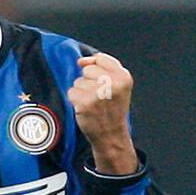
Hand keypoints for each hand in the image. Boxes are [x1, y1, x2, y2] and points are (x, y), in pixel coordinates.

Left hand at [67, 53, 137, 173]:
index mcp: (123, 77)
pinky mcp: (85, 104)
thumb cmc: (112, 108)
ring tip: (93, 104)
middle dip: (89, 82)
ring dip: (82, 92)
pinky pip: (71, 92)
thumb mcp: (118, 85)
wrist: (111, 136)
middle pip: (87, 70)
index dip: (96, 69)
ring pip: (78, 82)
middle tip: (98, 97)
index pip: (100, 59)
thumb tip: (80, 61)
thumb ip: (102, 67)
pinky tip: (86, 109)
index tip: (101, 83)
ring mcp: (98, 94)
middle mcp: (112, 84)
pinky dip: (75, 101)